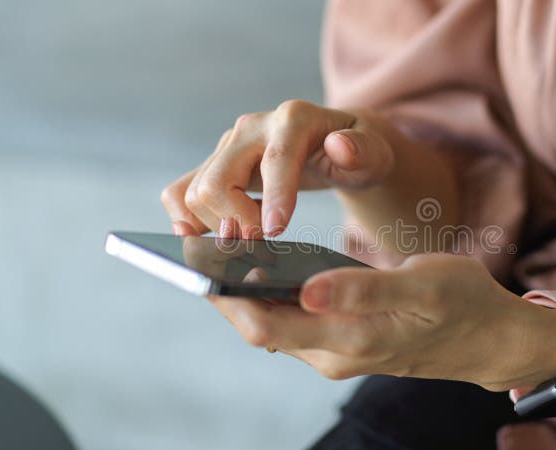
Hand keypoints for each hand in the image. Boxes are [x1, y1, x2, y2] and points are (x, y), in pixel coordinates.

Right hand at [160, 100, 397, 237]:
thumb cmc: (360, 153)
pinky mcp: (214, 164)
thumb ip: (362, 152)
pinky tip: (213, 239)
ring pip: (193, 193)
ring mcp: (228, 146)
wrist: (341, 144)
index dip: (274, 198)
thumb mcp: (375, 153)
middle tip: (263, 247)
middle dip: (236, 223)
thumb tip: (339, 145)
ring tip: (249, 243)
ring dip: (215, 227)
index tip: (274, 233)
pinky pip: (180, 193)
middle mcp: (252, 127)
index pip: (276, 159)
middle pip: (217, 182)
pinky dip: (188, 220)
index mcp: (293, 119)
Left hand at [207, 253, 555, 390]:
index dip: (225, 294)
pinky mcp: (345, 341)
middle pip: (260, 325)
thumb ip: (363, 290)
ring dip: (247, 292)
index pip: (264, 322)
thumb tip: (305, 289)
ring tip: (229, 249)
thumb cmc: (463, 304)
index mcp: (349, 339)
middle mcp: (335, 354)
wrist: (492, 339)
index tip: (198, 257)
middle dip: (226, 290)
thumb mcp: (422, 287)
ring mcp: (339, 351)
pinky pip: (295, 321)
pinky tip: (269, 266)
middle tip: (205, 243)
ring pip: (275, 323)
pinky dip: (273, 296)